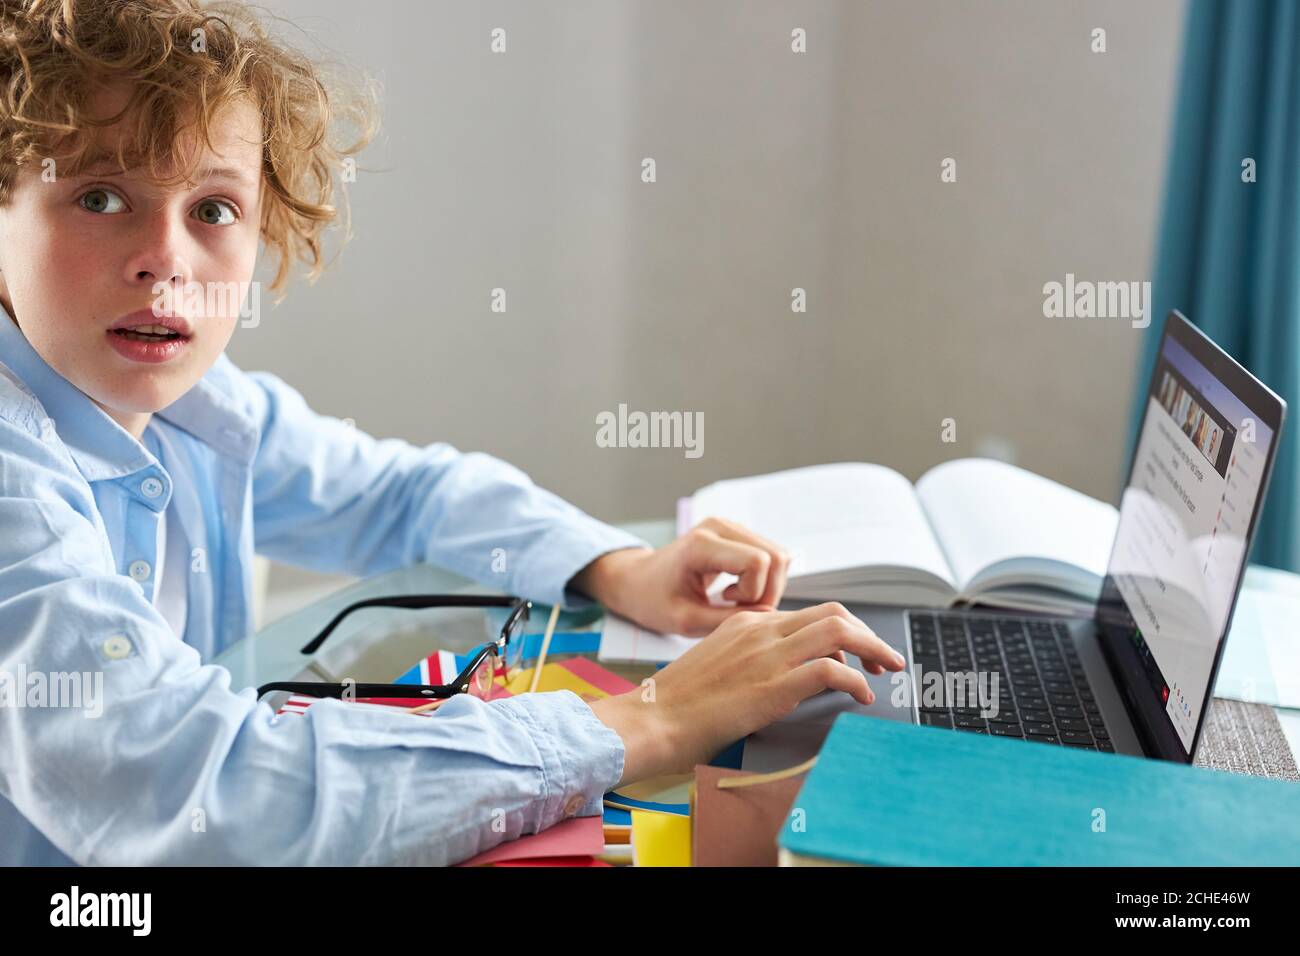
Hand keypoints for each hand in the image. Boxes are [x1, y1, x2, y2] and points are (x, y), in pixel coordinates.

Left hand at [571, 517, 791, 635]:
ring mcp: (730, 526)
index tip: (727, 605)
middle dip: (767, 591)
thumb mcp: (686, 621)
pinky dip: (764, 579)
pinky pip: (771, 555)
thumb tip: (769, 614)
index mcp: (702, 544)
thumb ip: (727, 620)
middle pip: (776, 557)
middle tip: (739, 610)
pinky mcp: (737, 533)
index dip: (754, 593)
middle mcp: (719, 526)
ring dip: (767, 586)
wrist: (637, 580)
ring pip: (779, 555)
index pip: (757, 562)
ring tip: (735, 601)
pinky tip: (738, 591)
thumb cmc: (654, 600)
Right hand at [588, 602, 905, 784]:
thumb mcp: (717, 664)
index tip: (855, 655)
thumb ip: (750, 660)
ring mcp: (767, 656)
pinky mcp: (772, 686)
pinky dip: (855, 681)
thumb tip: (787, 676)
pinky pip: (831, 670)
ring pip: (839, 631)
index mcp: (746, 624)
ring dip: (872, 648)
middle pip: (832, 613)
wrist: (651, 719)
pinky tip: (861, 695)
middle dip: (867, 633)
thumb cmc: (677, 704)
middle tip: (882, 659)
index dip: (841, 633)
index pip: (808, 615)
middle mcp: (760, 631)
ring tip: (885, 669)